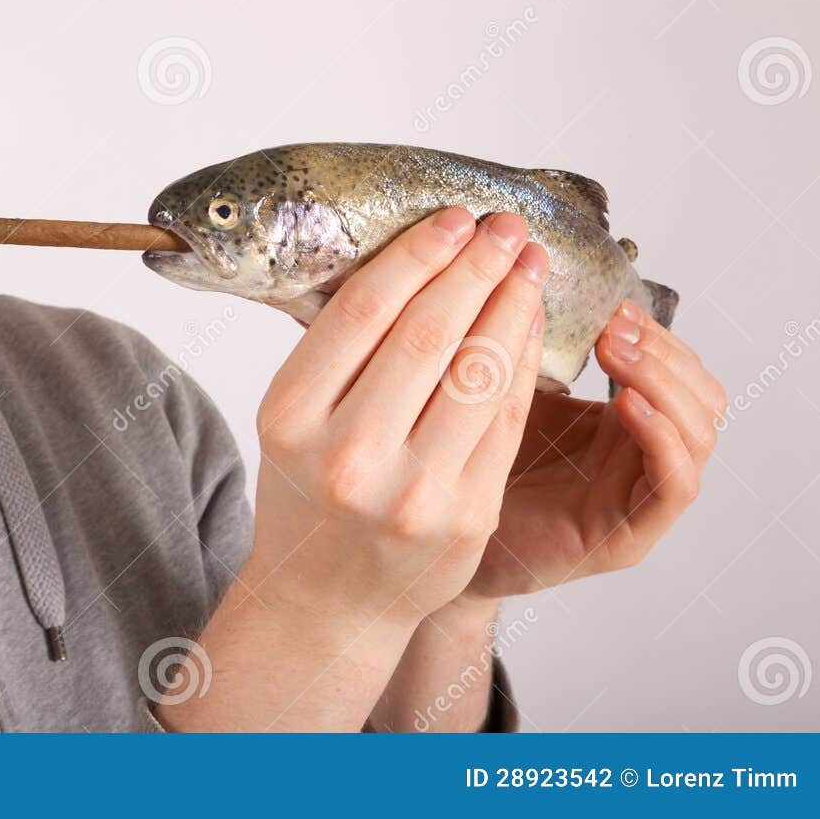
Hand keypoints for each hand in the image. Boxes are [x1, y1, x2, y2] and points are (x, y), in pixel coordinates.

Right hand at [246, 206, 549, 635]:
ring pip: (477, 374)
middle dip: (475, 268)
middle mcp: (347, 455)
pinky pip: (505, 421)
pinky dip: (523, 362)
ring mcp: (411, 491)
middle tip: (504, 227)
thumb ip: (335, 353)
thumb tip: (408, 256)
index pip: (362, 314)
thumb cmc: (309, 492)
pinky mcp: (465, 516)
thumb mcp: (293, 420)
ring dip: (511, 306)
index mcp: (290, 418)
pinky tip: (529, 324)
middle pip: (426, 335)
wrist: (327, 598)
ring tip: (528, 265)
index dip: (416, 257)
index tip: (452, 219)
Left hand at [453, 296, 726, 602]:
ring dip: (664, 384)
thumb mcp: (505, 390)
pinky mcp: (625, 538)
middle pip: (701, 398)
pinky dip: (661, 438)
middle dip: (664, 352)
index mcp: (619, 423)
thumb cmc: (466, 463)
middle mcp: (639, 460)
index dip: (655, 334)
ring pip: (698, 436)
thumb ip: (530, 347)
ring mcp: (638, 501)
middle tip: (616, 327)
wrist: (434, 540)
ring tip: (617, 353)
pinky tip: (627, 404)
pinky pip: (674, 486)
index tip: (614, 305)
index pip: (678, 370)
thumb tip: (528, 274)